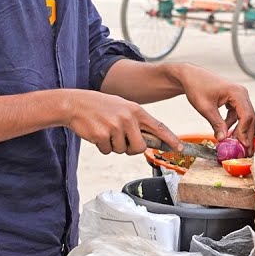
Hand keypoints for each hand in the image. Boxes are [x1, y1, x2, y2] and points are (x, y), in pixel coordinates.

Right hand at [65, 91, 179, 155]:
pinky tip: (97, 133)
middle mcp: (128, 118)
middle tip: (120, 140)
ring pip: (122, 150)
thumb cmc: (99, 107)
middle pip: (140, 147)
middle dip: (131, 148)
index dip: (170, 139)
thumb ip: (136, 121)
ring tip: (105, 131)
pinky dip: (102, 147)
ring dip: (114, 146)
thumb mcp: (122, 107)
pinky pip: (107, 151)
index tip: (179, 148)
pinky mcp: (103, 135)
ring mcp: (115, 126)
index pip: (158, 127)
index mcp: (135, 110)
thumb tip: (148, 139)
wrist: (75, 104)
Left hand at [174, 65, 254, 151]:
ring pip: (245, 117)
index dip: (244, 132)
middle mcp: (242, 93)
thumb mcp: (206, 108)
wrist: (190, 76)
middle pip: (250, 118)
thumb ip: (216, 123)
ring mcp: (239, 96)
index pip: (246, 116)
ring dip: (241, 131)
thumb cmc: (197, 87)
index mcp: (237, 93)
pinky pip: (238, 115)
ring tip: (235, 145)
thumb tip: (223, 139)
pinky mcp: (234, 99)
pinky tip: (227, 133)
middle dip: (247, 135)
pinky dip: (234, 125)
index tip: (241, 146)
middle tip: (245, 151)